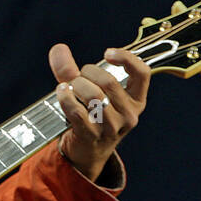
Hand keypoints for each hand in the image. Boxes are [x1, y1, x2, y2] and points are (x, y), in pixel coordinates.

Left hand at [49, 44, 149, 181]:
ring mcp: (112, 128)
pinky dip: (66, 98)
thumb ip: (72, 69)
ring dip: (76, 86)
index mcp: (136, 100)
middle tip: (78, 77)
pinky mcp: (92, 136)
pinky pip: (78, 111)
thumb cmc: (90, 115)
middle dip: (88, 73)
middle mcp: (129, 114)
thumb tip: (58, 48)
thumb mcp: (87, 90)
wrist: (86, 151)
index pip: (142, 73)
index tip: (107, 53)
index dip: (126, 58)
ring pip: (94, 96)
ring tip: (68, 87)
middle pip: (109, 82)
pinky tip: (61, 92)